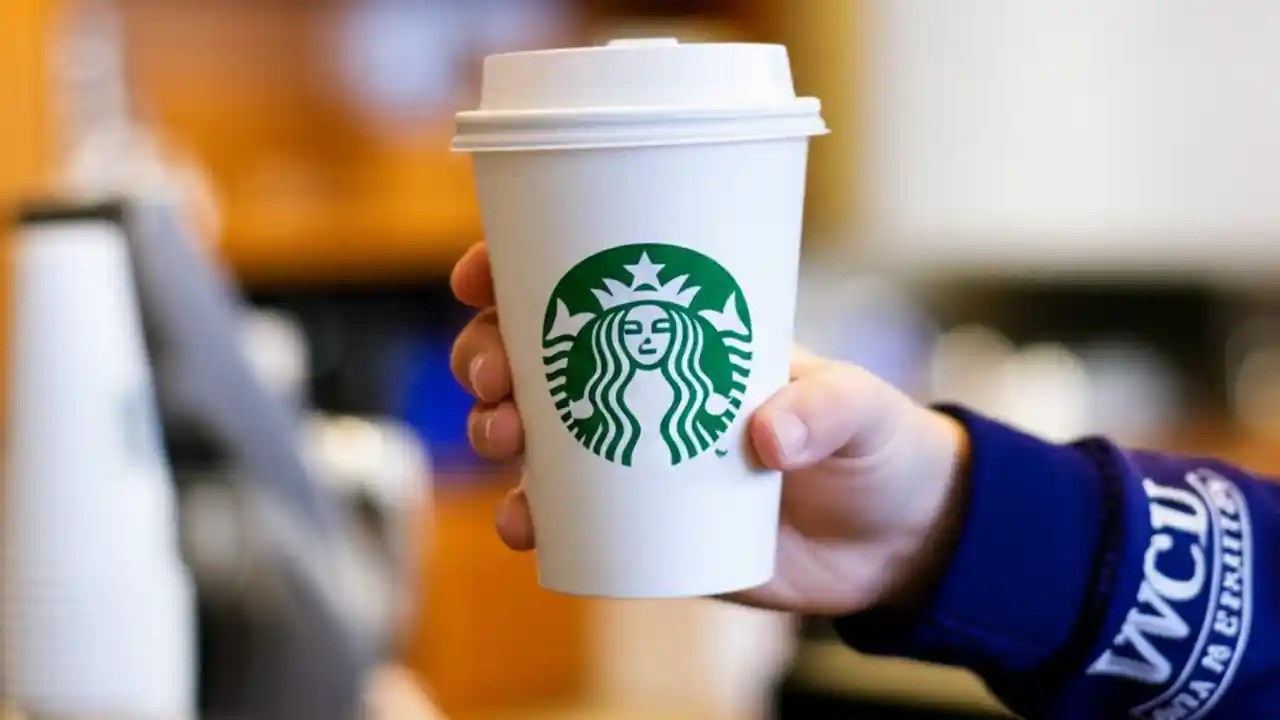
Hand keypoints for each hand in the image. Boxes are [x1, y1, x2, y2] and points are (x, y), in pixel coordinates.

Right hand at [450, 243, 969, 615]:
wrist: (889, 544)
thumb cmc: (874, 447)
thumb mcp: (864, 410)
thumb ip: (827, 410)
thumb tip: (764, 440)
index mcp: (682, 334)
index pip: (585, 284)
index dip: (516, 271)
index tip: (478, 275)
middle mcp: (641, 386)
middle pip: (533, 354)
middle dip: (487, 354)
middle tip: (494, 377)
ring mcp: (631, 456)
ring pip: (528, 432)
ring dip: (492, 427)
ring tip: (503, 439)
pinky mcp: (636, 527)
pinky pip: (562, 517)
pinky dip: (527, 517)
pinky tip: (522, 523)